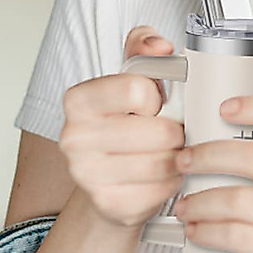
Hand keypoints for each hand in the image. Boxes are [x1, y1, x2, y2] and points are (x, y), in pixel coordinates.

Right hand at [57, 26, 184, 229]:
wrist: (106, 180)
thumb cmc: (124, 123)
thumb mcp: (131, 76)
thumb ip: (144, 48)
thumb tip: (161, 47)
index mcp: (79, 100)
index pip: (139, 89)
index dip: (157, 97)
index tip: (152, 104)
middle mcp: (74, 138)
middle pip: (158, 131)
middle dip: (175, 131)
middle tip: (171, 133)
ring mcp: (87, 176)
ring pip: (164, 162)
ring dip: (178, 158)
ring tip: (169, 153)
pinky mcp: (108, 205)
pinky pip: (162, 190)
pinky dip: (172, 183)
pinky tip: (162, 177)